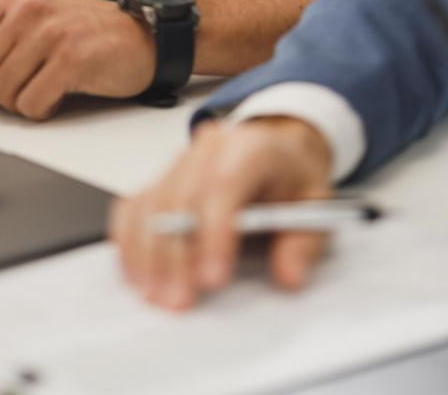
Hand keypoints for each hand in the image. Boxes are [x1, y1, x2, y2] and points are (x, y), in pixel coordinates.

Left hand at [0, 0, 156, 118]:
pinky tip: (64, 94)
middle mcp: (29, 8)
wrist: (146, 37)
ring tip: (48, 87)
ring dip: (22, 103)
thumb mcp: (33, 38)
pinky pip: (31, 105)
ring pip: (2, 92)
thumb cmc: (87, 37)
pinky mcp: (72, 59)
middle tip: (31, 84)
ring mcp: (51, 32)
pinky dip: (44, 110)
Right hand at [109, 116, 333, 309]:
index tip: (212, 279)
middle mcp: (209, 148)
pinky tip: (138, 273)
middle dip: (177, 256)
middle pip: (180, 198)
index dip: (214, 233)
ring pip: (151, 203)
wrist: (277, 151)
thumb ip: (303, 242)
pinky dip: (131, 241)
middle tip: (180, 300)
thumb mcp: (316, 206)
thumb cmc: (291, 178)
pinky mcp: (161, 178)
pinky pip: (134, 206)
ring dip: (149, 255)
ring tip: (158, 296)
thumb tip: (289, 275)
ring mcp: (180, 161)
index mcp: (252, 147)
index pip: (224, 184)